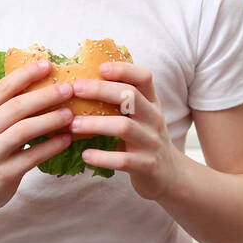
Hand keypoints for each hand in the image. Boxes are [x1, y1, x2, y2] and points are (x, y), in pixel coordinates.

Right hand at [0, 59, 75, 216]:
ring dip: (51, 119)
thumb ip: (5, 107)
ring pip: (24, 130)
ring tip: (70, 114)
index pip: (3, 87)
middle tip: (69, 89)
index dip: (27, 74)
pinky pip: (33, 156)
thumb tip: (43, 82)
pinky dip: (52, 146)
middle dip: (46, 95)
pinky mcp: (3, 174)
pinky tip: (67, 139)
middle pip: (17, 107)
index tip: (48, 64)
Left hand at [67, 61, 182, 201]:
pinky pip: (123, 160)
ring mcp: (151, 142)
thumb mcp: (141, 116)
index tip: (100, 68)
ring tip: (72, 124)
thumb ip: (122, 101)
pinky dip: (102, 157)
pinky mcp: (146, 165)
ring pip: (124, 127)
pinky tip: (86, 155)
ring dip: (95, 124)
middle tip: (75, 89)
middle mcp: (154, 118)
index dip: (123, 69)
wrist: (169, 175)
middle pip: (131, 97)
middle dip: (100, 90)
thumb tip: (81, 81)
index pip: (144, 77)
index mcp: (152, 103)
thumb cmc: (144, 140)